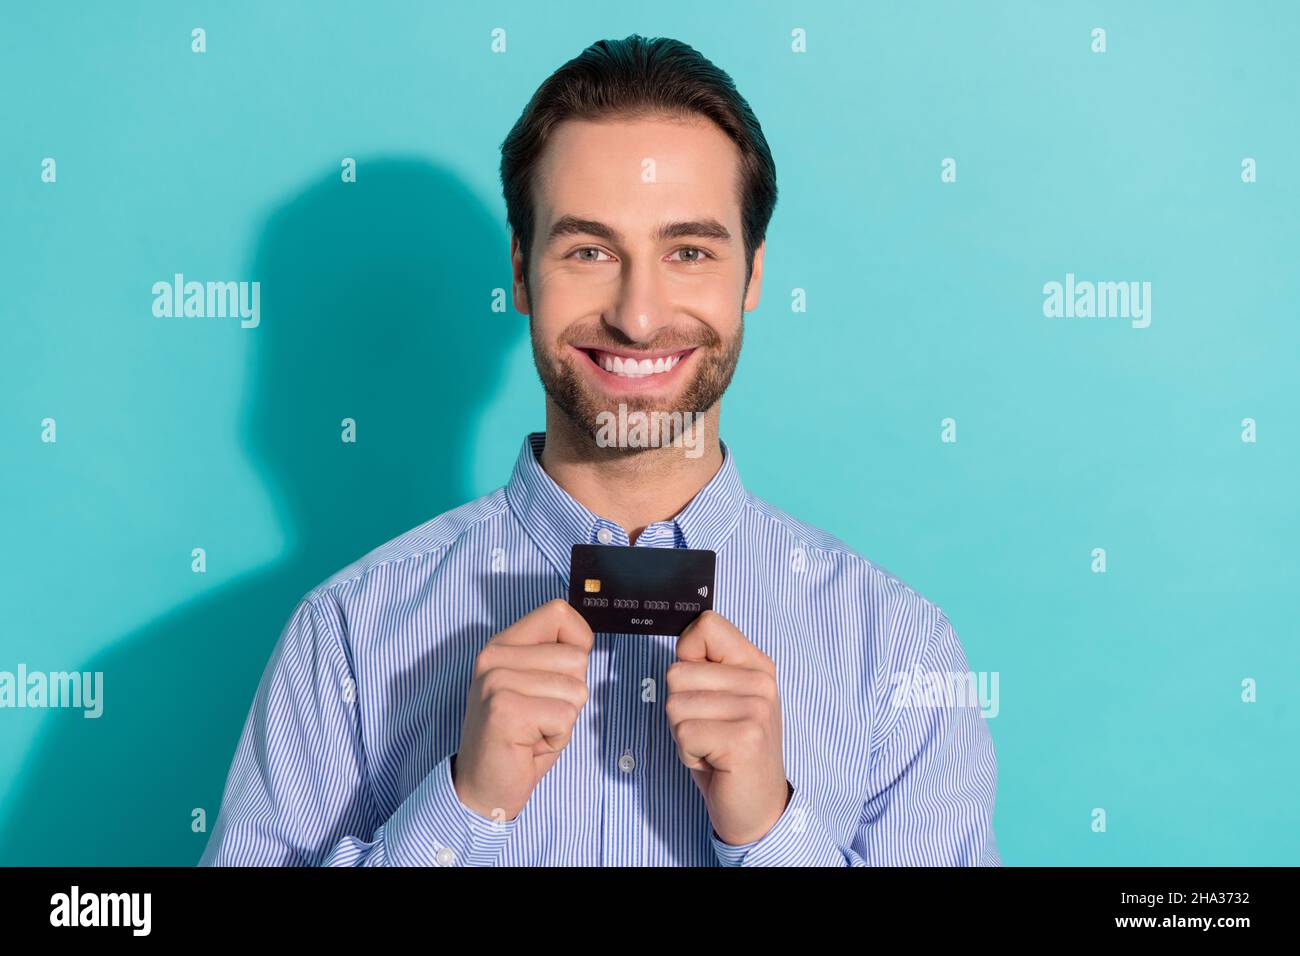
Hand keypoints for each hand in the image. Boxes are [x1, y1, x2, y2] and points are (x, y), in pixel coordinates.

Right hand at [452, 599, 593, 820]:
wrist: (482, 789)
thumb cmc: (518, 740)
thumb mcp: (535, 688)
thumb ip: (553, 659)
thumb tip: (584, 644)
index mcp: (502, 645)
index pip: (557, 612)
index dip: (577, 642)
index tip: (562, 674)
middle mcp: (494, 657)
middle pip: (576, 657)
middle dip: (571, 695)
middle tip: (539, 717)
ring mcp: (496, 681)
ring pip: (576, 689)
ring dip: (564, 720)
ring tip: (534, 731)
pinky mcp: (504, 709)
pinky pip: (565, 716)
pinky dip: (558, 738)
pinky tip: (530, 745)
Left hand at [666, 610, 789, 844]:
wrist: (759, 809)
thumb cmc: (728, 753)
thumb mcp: (721, 701)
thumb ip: (706, 668)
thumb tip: (682, 643)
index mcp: (756, 665)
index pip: (707, 625)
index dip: (687, 654)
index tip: (702, 688)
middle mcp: (761, 682)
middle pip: (678, 671)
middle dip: (680, 708)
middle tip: (709, 732)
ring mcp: (756, 710)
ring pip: (675, 704)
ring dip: (683, 733)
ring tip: (712, 747)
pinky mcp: (744, 739)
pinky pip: (683, 732)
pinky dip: (688, 753)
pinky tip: (714, 763)